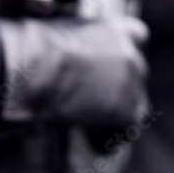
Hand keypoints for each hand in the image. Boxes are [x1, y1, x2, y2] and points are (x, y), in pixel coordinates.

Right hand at [0, 16, 148, 126]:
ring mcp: (130, 82)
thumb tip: (63, 57)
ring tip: (89, 126)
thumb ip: (76, 43)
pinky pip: (126, 130)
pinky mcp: (125, 111)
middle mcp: (129, 53)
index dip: (124, 53)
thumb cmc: (36, 46)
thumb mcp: (60, 33)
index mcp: (115, 29)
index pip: (138, 36)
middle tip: (91, 101)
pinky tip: (92, 143)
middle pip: (136, 75)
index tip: (110, 65)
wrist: (37, 68)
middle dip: (118, 88)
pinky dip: (109, 138)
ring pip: (134, 104)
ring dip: (115, 114)